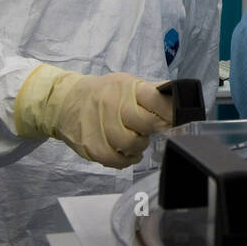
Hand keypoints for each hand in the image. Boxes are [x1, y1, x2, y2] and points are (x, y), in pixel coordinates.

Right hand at [15, 65, 173, 168]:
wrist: (65, 101)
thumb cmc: (105, 94)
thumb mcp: (128, 85)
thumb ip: (153, 95)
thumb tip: (182, 101)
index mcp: (128, 87)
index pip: (157, 99)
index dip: (171, 112)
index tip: (176, 120)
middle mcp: (113, 103)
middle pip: (147, 124)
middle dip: (154, 130)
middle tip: (151, 130)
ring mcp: (100, 124)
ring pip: (132, 144)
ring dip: (139, 146)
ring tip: (136, 140)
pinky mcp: (90, 144)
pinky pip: (116, 160)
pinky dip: (126, 160)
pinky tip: (127, 153)